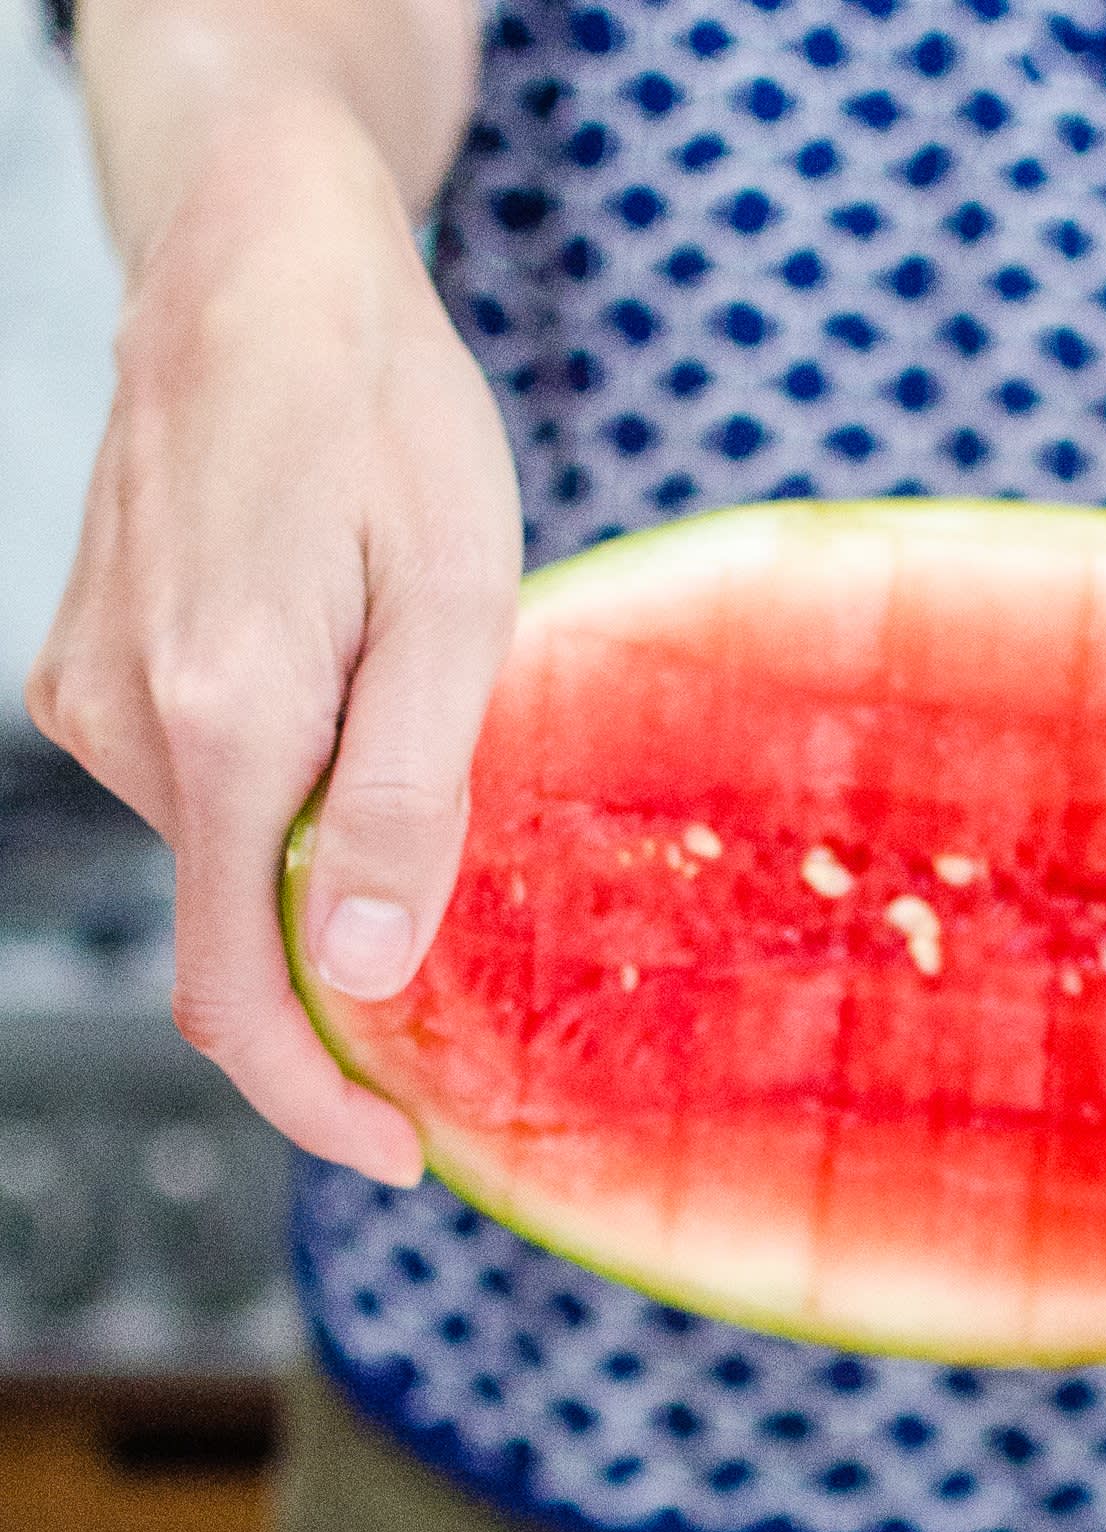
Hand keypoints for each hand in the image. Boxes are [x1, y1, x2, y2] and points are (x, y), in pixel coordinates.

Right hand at [26, 88, 520, 1183]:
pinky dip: (276, 793)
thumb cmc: (382, 410)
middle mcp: (126, 721)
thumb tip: (357, 973)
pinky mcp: (90, 670)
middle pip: (235, 931)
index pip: (237, 991)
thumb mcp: (450, 607)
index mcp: (223, 718)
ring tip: (403, 715)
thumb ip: (403, 804)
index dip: (318, 1100)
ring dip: (318, 850)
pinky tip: (339, 691)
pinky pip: (196, 791)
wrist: (255, 259)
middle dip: (347, 959)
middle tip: (468, 918)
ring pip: (220, 857)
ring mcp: (91, 695)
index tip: (397, 1151)